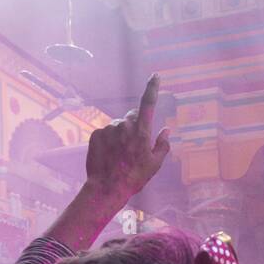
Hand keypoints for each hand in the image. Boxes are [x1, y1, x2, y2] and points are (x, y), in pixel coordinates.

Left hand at [84, 74, 170, 200]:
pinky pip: (106, 132)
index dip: (152, 88)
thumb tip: (167, 130)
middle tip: (134, 146)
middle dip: (135, 125)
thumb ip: (163, 144)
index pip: (148, 103)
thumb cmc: (134, 177)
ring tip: (120, 155)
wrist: (106, 188)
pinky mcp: (96, 134)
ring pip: (118, 125)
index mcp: (141, 131)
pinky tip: (109, 155)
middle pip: (132, 116)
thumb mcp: (155, 164)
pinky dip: (109, 140)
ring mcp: (109, 128)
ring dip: (121, 134)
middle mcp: (124, 125)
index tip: (155, 76)